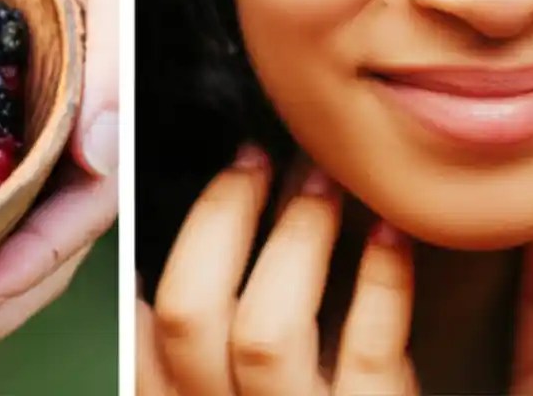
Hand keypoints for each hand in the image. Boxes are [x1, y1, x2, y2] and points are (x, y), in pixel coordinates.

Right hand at [139, 145, 418, 395]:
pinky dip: (380, 280)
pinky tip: (391, 235)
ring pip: (265, 332)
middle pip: (188, 316)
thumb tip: (181, 257)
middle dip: (219, 217)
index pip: (140, 334)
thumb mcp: (252, 391)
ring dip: (296, 236)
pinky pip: (370, 352)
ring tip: (324, 182)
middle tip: (255, 160)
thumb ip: (215, 349)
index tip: (166, 183)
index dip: (144, 254)